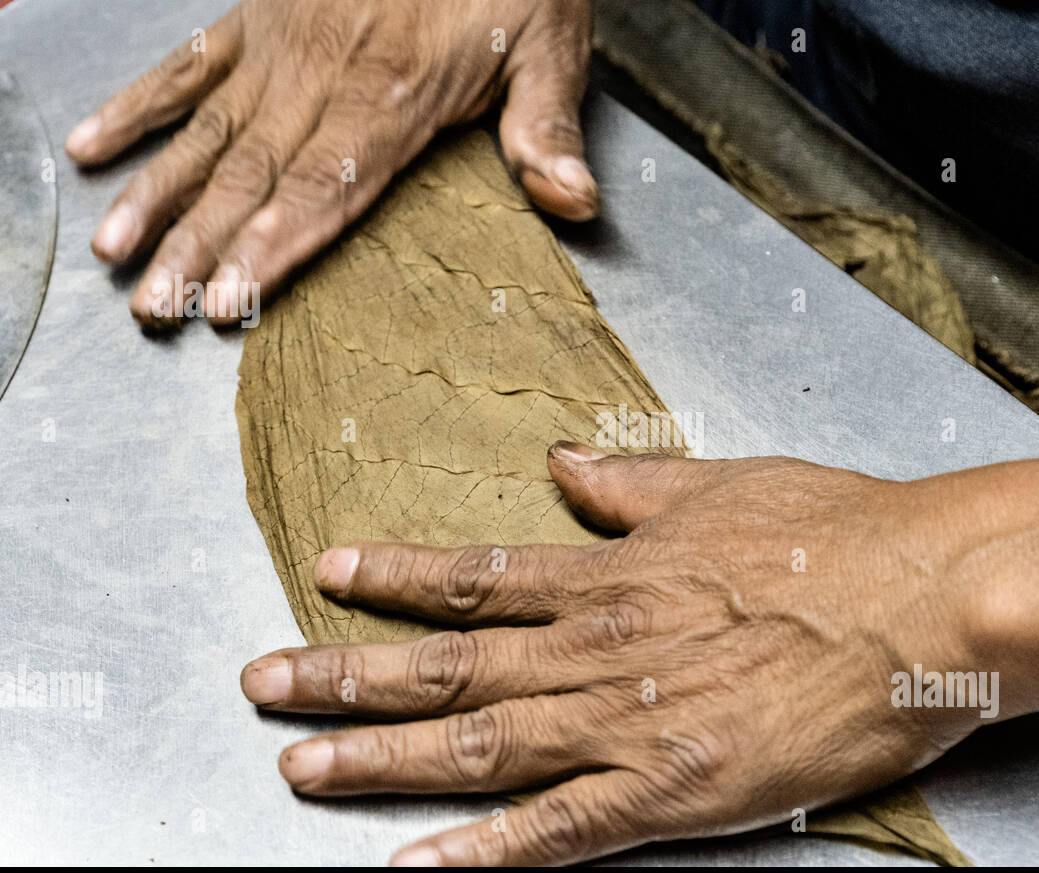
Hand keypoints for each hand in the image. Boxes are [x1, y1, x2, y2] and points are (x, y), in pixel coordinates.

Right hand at [67, 0, 597, 327]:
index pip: (327, 186)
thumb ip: (547, 128)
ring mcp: (281, 44)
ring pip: (209, 131)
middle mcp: (326, 74)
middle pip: (254, 174)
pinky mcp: (256, 15)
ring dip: (158, 193)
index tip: (231, 298)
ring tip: (116, 252)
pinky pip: (187, 63)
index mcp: (396, 94)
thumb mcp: (548, 45)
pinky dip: (139, 104)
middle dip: (201, 245)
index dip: (275, 246)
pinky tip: (96, 145)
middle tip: (157, 306)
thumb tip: (572, 201)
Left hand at [240, 443, 994, 865]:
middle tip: (264, 685)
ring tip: (299, 764)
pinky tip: (416, 865)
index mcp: (617, 571)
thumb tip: (567, 465)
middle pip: (449, 666)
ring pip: (478, 743)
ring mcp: (630, 721)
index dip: (396, 578)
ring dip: (379, 758)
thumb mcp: (727, 484)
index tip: (331, 573)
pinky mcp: (674, 790)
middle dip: (346, 675)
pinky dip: (480, 853)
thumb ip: (635, 484)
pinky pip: (558, 831)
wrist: (924, 598)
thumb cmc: (839, 536)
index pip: (480, 576)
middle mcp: (602, 646)